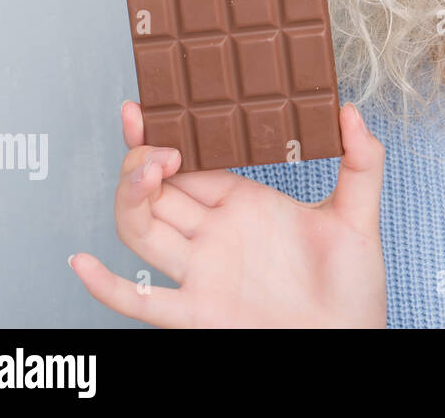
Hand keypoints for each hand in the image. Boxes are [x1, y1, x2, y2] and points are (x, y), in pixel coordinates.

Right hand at [69, 99, 386, 326]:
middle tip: (158, 145)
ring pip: (141, 231)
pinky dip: (105, 286)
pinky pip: (139, 301)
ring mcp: (201, 272)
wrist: (350, 338)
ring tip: (144, 173)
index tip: (152, 107)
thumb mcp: (359, 212)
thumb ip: (361, 160)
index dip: (169, 137)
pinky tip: (83, 264)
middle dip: (145, 161)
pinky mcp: (197, 311)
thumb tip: (350, 110)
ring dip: (130, 201)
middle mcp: (215, 235)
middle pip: (158, 191)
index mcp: (244, 204)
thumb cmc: (353, 285)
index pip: (193, 163)